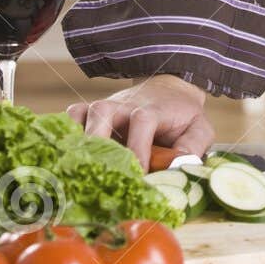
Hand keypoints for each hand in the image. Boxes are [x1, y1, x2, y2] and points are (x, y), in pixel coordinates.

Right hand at [66, 74, 213, 169]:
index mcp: (152, 109)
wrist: (168, 90)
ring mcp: (105, 107)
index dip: (138, 146)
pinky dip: (65, 133)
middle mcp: (124, 106)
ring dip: (77, 139)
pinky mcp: (91, 112)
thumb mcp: (199, 128)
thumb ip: (193, 146)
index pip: (142, 121)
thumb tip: (177, 167)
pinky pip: (70, 117)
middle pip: (103, 114)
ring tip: (74, 167)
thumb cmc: (182, 117)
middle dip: (98, 142)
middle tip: (96, 172)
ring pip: (83, 114)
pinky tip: (65, 157)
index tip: (138, 172)